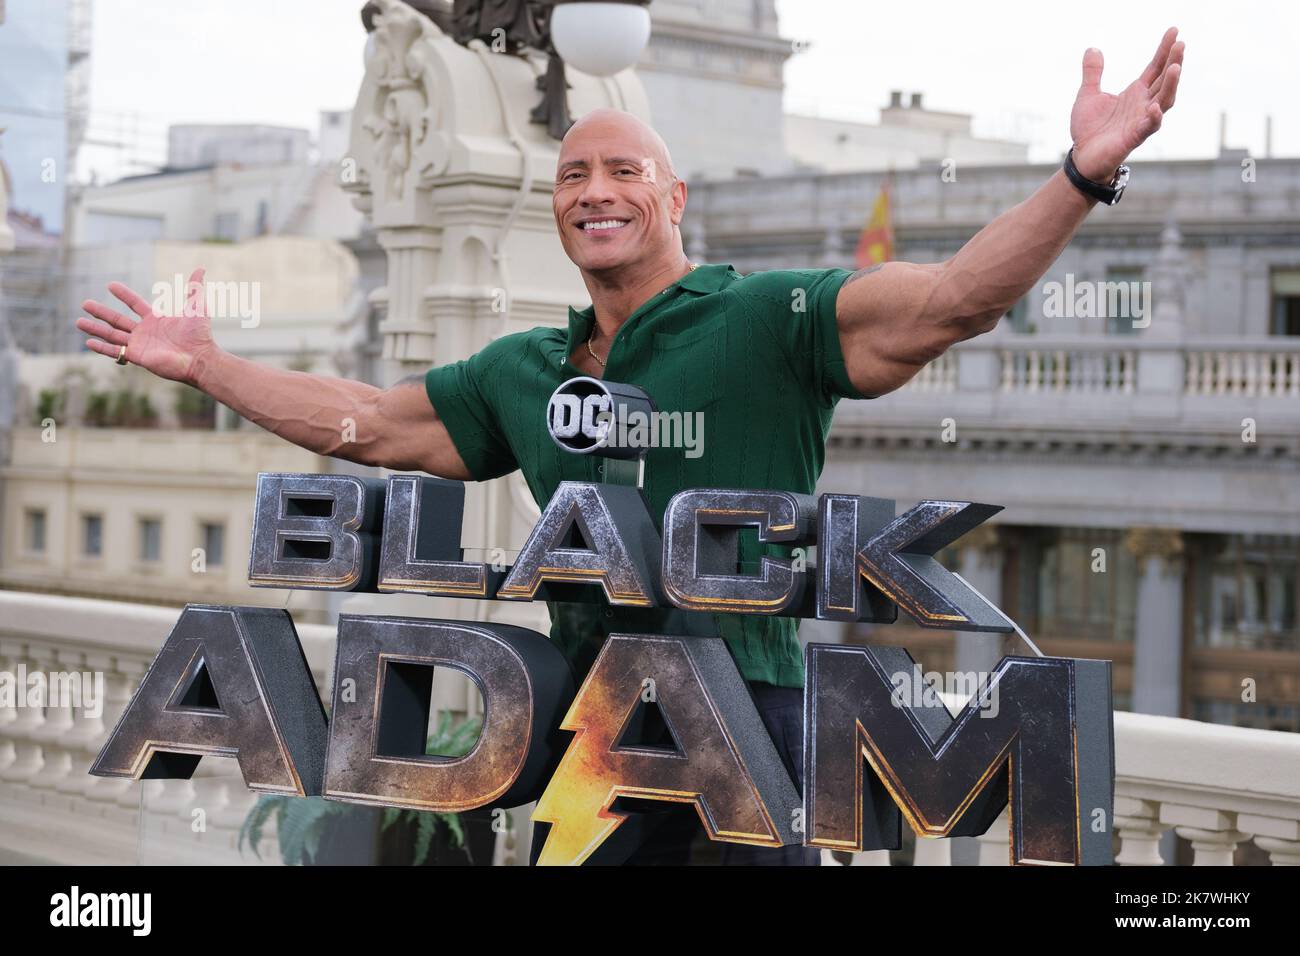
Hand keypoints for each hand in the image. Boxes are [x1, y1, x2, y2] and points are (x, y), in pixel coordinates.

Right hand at [77, 267, 219, 385]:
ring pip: (112, 335)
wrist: (199, 357)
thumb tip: (200, 268)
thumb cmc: (199, 334)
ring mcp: (140, 344)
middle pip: (118, 320)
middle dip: (100, 312)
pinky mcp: (137, 356)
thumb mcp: (195, 307)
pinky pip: (115, 352)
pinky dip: (101, 348)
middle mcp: (145, 331)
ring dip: (95, 328)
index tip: (110, 285)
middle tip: (84, 303)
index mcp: (156, 319)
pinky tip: (88, 342)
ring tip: (78, 322)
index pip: (135, 304)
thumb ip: (194, 289)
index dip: (124, 295)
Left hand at [1070, 27, 1184, 181]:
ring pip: (1164, 101)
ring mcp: (1141, 120)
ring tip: (1175, 67)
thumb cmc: (1089, 128)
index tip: (1174, 31)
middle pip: (1164, 80)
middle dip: (1174, 62)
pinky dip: (1153, 117)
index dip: (1165, 50)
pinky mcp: (1134, 137)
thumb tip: (1092, 49)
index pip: (1155, 67)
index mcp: (1135, 93)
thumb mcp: (1087, 95)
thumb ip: (1092, 73)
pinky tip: (1155, 108)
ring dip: (1170, 85)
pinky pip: (1149, 127)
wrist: (1082, 156)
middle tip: (1180, 44)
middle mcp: (1143, 104)